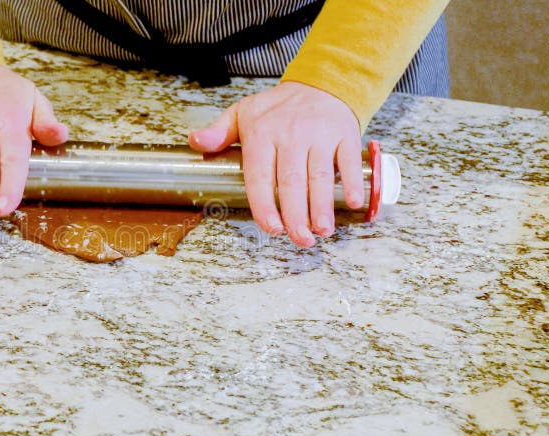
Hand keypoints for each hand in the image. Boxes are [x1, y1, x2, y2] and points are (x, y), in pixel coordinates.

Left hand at [189, 81, 363, 247]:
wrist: (321, 83)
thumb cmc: (279, 108)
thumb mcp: (243, 112)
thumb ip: (219, 132)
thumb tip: (195, 142)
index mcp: (262, 133)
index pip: (260, 176)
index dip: (265, 205)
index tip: (272, 228)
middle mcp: (291, 134)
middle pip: (292, 182)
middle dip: (296, 215)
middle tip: (300, 240)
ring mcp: (320, 135)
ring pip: (320, 176)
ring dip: (322, 206)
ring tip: (321, 231)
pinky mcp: (344, 135)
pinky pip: (349, 161)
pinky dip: (352, 183)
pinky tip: (351, 204)